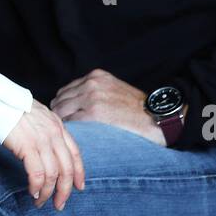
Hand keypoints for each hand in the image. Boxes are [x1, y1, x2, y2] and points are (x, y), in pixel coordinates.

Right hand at [2, 102, 85, 209]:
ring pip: (53, 175)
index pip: (75, 153)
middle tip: (59, 204)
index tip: (79, 187)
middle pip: (67, 168)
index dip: (79, 173)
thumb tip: (47, 149)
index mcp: (57, 125)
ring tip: (40, 202)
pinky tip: (32, 192)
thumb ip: (45, 130)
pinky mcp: (28, 147)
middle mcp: (53, 133)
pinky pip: (38, 174)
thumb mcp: (36, 116)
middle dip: (65, 190)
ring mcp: (42, 140)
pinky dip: (36, 187)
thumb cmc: (9, 108)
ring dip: (48, 193)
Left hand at [50, 68, 165, 145]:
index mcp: (96, 76)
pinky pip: (70, 123)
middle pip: (59, 100)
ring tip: (69, 136)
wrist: (156, 117)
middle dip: (60, 116)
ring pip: (61, 112)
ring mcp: (91, 97)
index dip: (63, 107)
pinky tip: (76, 139)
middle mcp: (91, 83)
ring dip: (63, 124)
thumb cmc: (136, 109)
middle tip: (64, 131)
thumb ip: (94, 92)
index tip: (65, 119)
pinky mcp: (94, 113)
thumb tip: (74, 106)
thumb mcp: (114, 89)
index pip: (65, 91)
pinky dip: (70, 131)